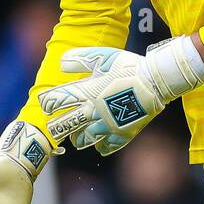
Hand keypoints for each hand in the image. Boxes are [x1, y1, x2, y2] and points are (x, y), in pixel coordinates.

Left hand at [39, 37, 203, 156]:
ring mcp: (108, 125)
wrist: (156, 82)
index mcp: (88, 92)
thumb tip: (60, 64)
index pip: (58, 100)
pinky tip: (99, 142)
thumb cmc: (130, 67)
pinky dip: (100, 145)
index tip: (46, 104)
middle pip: (66, 125)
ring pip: (84, 139)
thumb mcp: (104, 57)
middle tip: (53, 127)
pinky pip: (105, 146)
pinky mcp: (122, 134)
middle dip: (57, 127)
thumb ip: (80, 59)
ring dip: (77, 138)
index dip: (48, 103)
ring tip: (76, 136)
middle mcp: (95, 111)